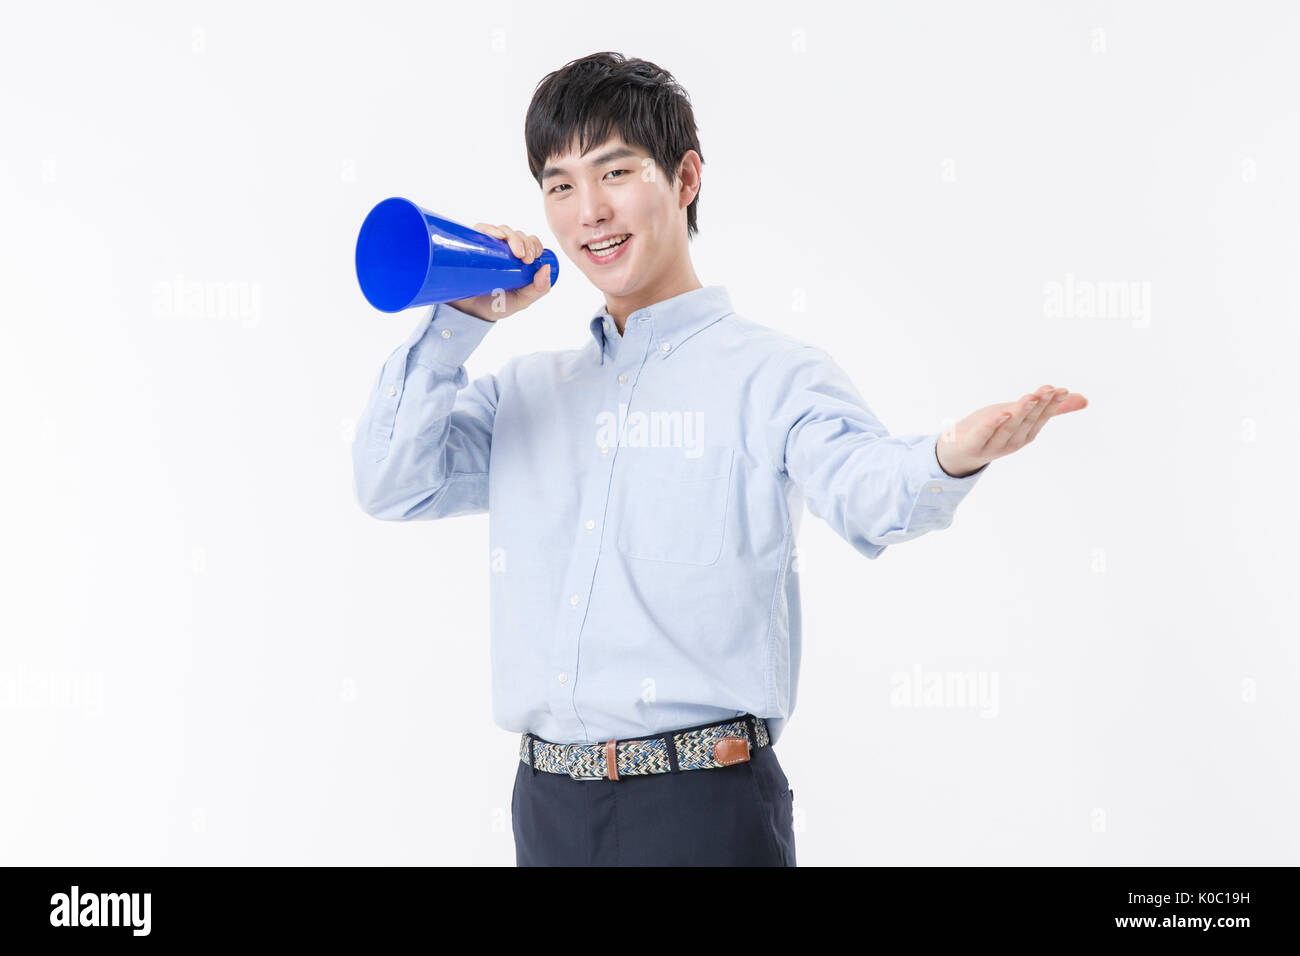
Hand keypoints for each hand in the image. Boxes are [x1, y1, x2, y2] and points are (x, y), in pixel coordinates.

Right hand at [447, 222, 552, 321]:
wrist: (468, 312)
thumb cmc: (496, 305)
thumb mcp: (521, 301)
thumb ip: (538, 289)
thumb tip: (546, 268)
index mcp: (519, 260)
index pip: (531, 243)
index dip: (534, 245)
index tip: (532, 258)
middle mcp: (505, 250)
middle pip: (517, 235)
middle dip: (524, 242)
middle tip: (523, 257)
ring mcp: (488, 247)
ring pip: (503, 230)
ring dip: (510, 235)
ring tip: (513, 251)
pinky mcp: (472, 246)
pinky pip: (481, 230)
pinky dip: (489, 229)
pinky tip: (496, 235)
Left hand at [935, 384, 1088, 476]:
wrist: (959, 449)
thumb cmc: (994, 428)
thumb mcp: (1021, 414)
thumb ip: (1050, 409)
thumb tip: (1084, 400)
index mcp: (1026, 434)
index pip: (1041, 417)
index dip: (1051, 404)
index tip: (1061, 390)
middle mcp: (1013, 441)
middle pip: (1027, 421)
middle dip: (1038, 406)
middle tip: (1048, 390)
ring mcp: (993, 445)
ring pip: (1008, 427)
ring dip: (1019, 412)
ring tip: (1029, 397)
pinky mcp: (973, 444)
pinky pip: (984, 434)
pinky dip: (992, 425)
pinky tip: (1002, 413)